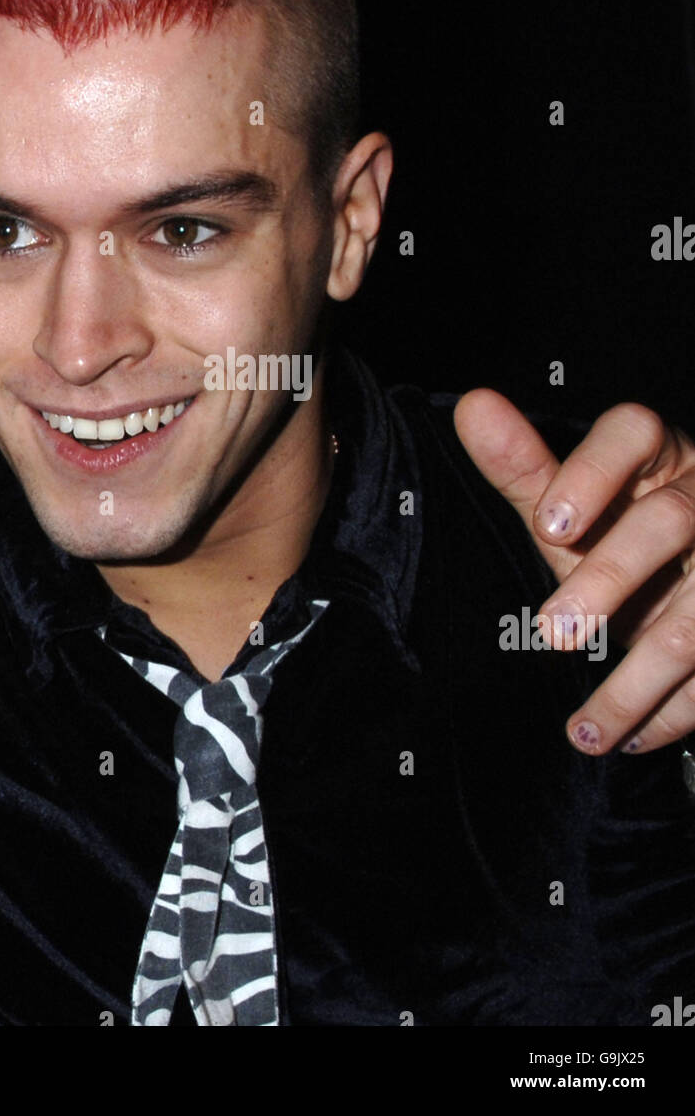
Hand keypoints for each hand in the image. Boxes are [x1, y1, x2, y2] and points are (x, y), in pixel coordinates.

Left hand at [454, 391, 694, 756]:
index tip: (548, 522)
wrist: (687, 580)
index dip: (593, 473)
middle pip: (669, 522)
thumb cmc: (619, 531)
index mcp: (658, 455)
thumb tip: (471, 406)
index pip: (634, 432)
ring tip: (587, 732)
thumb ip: (521, 463)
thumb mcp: (570, 505)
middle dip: (610, 579)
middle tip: (553, 632)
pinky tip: (631, 739)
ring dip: (639, 683)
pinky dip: (674, 714)